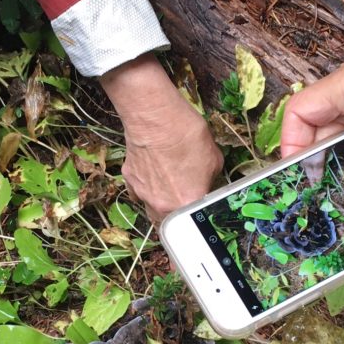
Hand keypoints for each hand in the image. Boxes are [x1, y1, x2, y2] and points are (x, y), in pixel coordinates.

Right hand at [100, 54, 222, 222]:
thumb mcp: (214, 159)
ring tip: (168, 194)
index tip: (197, 218)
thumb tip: (206, 183)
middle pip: (168, 226)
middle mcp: (163, 205)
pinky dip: (146, 191)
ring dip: (160, 208)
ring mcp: (143, 195)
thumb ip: (210, 180)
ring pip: (152, 212)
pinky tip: (152, 179)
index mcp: (188, 204)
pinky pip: (138, 194)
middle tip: (183, 210)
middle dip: (176, 221)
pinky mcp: (130, 181)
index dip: (197, 223)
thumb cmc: (187, 136)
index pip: (195, 223)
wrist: (156, 118)